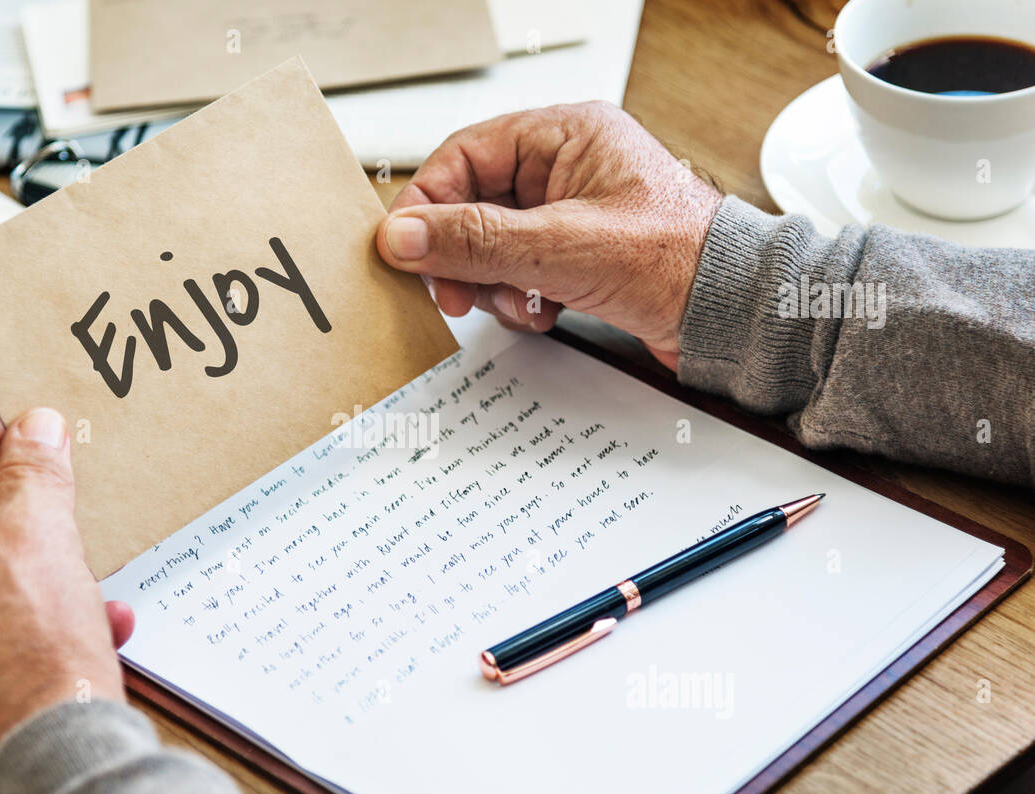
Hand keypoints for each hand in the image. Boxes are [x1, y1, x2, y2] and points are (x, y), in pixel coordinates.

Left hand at [0, 410, 134, 793]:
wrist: (52, 762)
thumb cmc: (32, 657)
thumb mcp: (43, 535)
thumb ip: (33, 471)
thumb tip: (35, 429)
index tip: (25, 431)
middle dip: (16, 510)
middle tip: (57, 487)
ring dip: (33, 569)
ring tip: (87, 565)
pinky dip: (26, 620)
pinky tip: (88, 619)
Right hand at [375, 102, 722, 370]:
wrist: (733, 315)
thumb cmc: (677, 261)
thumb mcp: (561, 248)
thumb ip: (476, 240)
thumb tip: (403, 235)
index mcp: (565, 136)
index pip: (464, 156)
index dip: (428, 204)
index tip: (405, 250)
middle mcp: (564, 169)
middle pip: (472, 205)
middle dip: (462, 255)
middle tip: (453, 292)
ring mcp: (568, 215)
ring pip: (490, 246)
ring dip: (493, 284)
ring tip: (522, 302)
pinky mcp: (575, 257)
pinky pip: (516, 273)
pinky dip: (518, 299)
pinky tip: (544, 312)